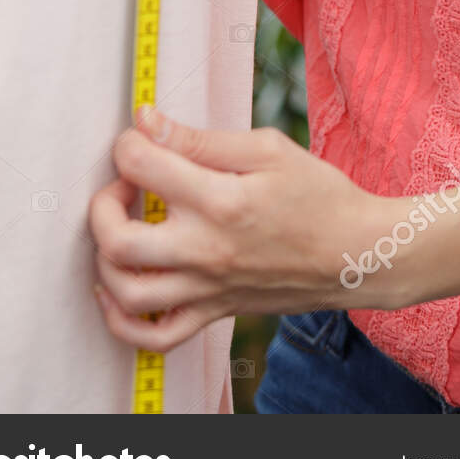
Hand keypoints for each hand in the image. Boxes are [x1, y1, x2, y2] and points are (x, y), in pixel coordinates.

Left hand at [88, 106, 406, 351]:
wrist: (356, 253)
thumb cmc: (318, 194)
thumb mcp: (267, 149)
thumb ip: (201, 139)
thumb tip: (147, 122)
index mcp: (221, 199)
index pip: (141, 165)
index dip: (130, 141)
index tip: (142, 134)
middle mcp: (206, 250)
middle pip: (116, 239)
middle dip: (102, 202)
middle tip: (123, 183)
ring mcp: (207, 288)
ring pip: (126, 291)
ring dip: (105, 257)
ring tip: (122, 228)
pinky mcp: (213, 312)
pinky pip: (154, 337)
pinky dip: (121, 320)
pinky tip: (118, 288)